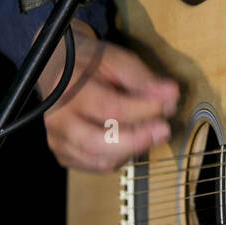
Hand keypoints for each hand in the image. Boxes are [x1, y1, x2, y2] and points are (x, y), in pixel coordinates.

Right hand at [34, 19, 180, 172]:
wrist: (54, 70)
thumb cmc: (88, 63)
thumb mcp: (115, 59)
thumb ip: (142, 78)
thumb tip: (171, 94)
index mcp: (69, 90)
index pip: (110, 109)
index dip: (143, 110)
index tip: (168, 103)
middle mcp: (59, 120)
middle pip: (100, 143)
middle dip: (139, 140)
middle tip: (164, 129)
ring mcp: (58, 141)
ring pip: (101, 160)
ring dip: (132, 150)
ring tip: (151, 132)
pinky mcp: (63, 155)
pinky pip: (97, 165)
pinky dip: (120, 157)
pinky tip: (132, 140)